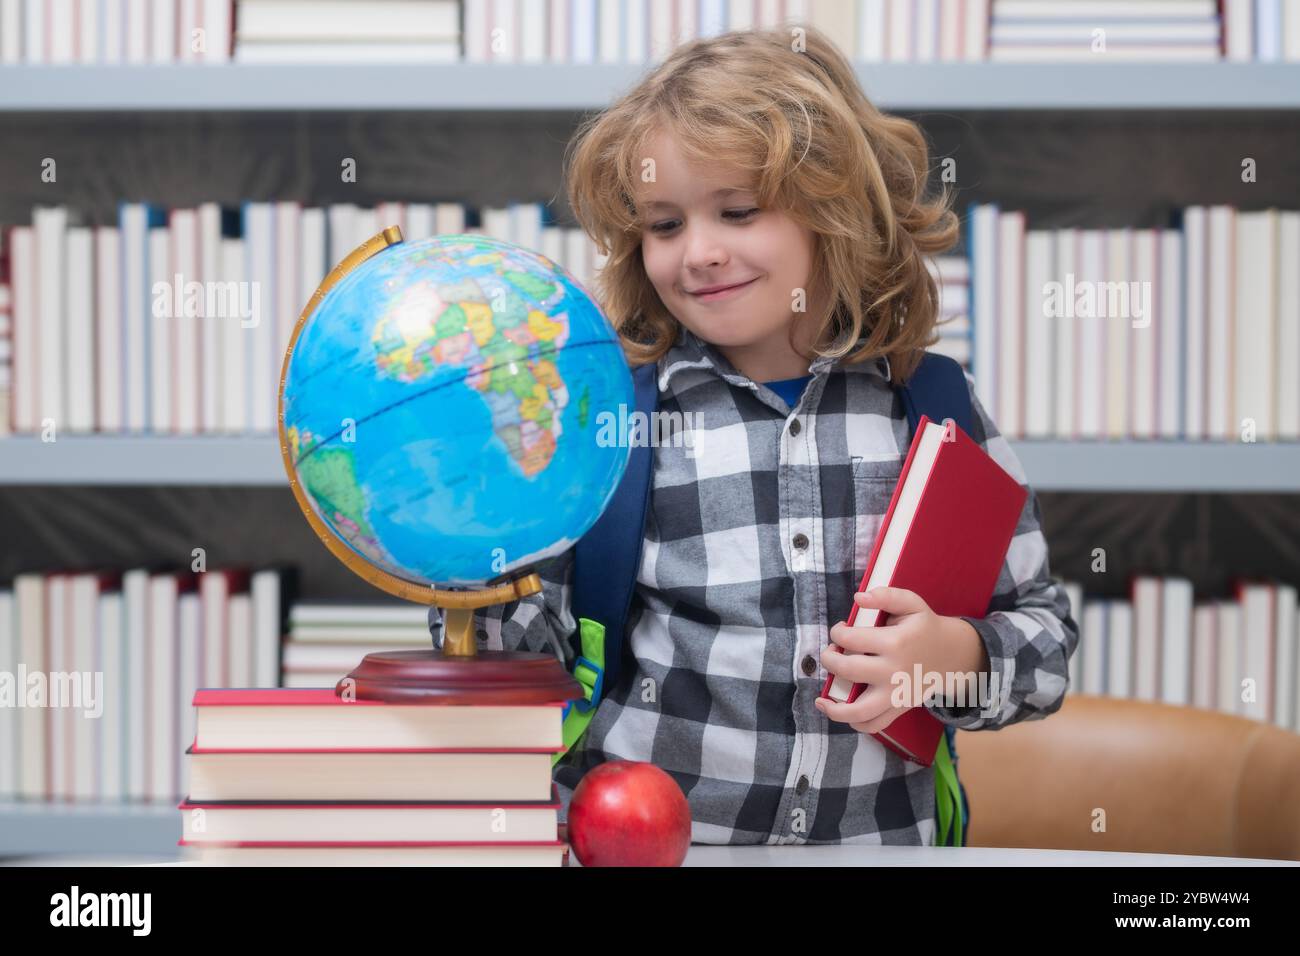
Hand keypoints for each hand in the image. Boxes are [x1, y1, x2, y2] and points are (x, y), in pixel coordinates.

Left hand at [814, 587, 983, 735]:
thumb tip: (859, 598)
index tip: (840, 631)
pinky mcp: (899, 708)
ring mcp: (896, 695)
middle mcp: (894, 672)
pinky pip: (873, 725)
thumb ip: (886, 595)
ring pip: (858, 710)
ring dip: (834, 707)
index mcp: (895, 642)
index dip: (837, 633)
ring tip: (822, 699)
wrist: (952, 655)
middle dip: (829, 660)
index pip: (850, 639)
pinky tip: (842, 711)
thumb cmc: (925, 627)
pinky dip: (855, 723)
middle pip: (848, 670)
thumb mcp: (912, 604)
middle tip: (830, 654)